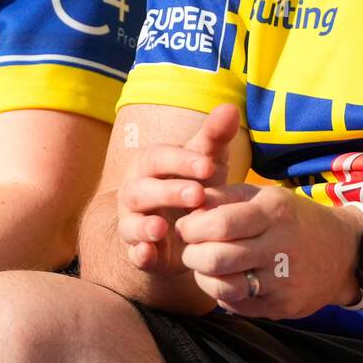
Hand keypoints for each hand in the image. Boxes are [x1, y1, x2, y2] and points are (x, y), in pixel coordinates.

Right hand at [118, 104, 237, 275]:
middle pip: (142, 190)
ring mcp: (133, 222)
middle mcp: (134, 191)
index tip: (208, 166)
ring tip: (163, 228)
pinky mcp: (139, 252)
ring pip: (131, 223)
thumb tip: (230, 107)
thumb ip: (215, 136)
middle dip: (168, 192)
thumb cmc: (192, 184)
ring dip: (145, 225)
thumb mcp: (205, 161)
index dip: (182, 161)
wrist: (179, 227)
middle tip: (197, 195)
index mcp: (149, 164)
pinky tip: (149, 254)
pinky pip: (133, 254)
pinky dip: (139, 254)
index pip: (160, 158)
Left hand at [175, 184, 362, 318]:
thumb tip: (188, 205)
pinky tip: (227, 281)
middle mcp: (280, 247)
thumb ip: (224, 196)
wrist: (344, 252)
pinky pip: (239, 306)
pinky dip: (223, 294)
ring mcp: (283, 281)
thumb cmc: (293, 218)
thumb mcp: (264, 195)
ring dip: (203, 279)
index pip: (220, 224)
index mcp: (274, 213)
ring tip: (204, 267)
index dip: (192, 228)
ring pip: (225, 288)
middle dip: (192, 256)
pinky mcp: (283, 307)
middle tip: (190, 250)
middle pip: (217, 259)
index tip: (186, 227)